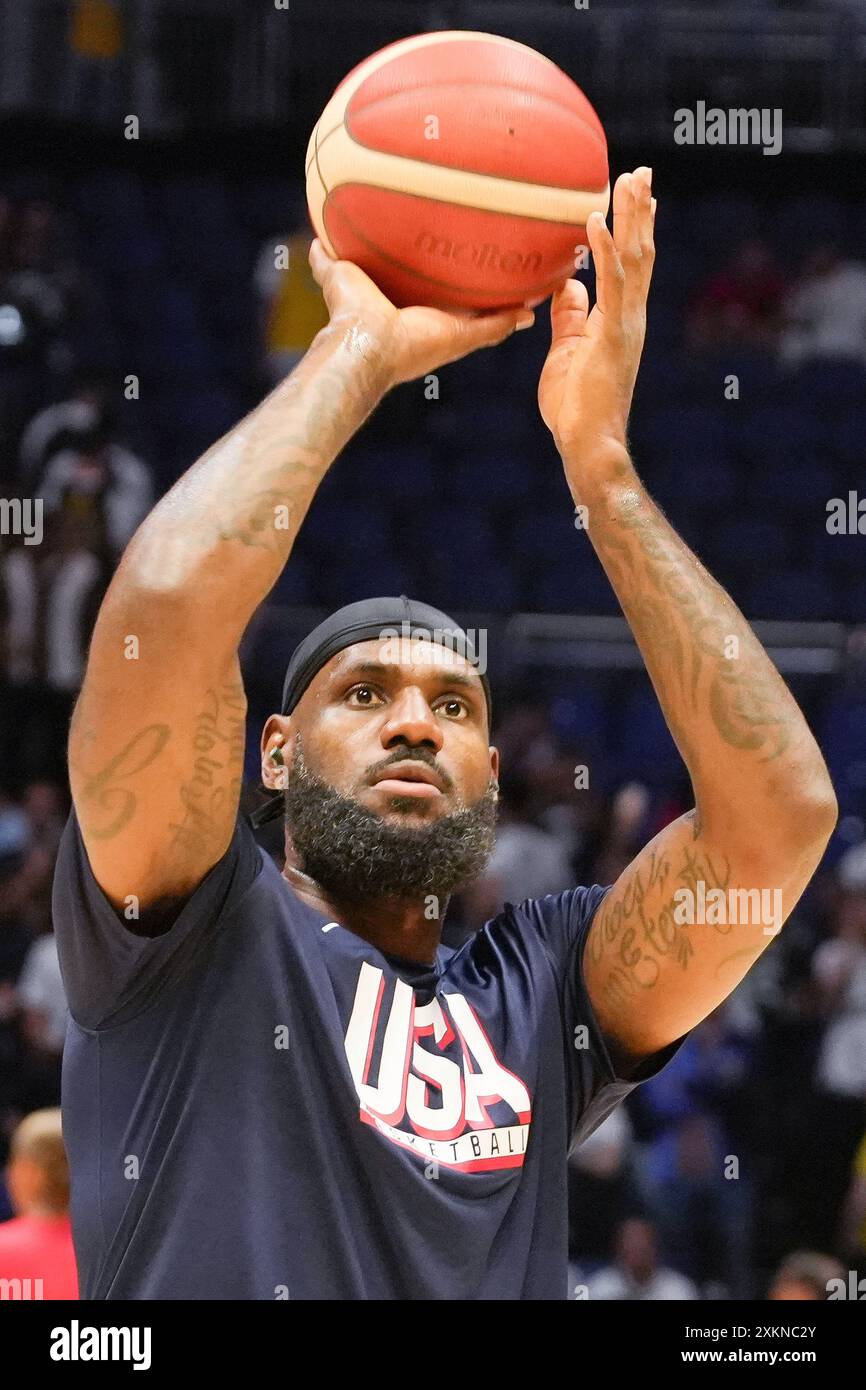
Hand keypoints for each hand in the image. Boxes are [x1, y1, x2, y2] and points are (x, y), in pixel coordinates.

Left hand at [308, 239, 534, 386]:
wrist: (365, 341)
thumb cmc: (349, 313)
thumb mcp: (338, 274)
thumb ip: (328, 258)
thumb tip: (315, 238)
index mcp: (410, 311)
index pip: (435, 295)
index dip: (449, 282)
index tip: (461, 266)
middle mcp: (434, 324)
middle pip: (468, 308)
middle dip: (487, 294)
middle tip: (506, 271)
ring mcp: (451, 334)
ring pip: (489, 318)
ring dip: (510, 304)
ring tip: (532, 285)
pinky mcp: (463, 338)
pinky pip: (496, 326)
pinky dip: (514, 315)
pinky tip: (533, 304)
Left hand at [538, 167, 655, 473]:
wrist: (586, 443)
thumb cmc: (574, 407)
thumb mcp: (565, 351)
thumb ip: (569, 318)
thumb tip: (568, 285)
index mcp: (618, 320)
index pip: (631, 266)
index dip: (634, 229)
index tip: (635, 195)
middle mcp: (630, 316)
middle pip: (640, 253)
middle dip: (640, 211)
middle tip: (640, 171)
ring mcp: (626, 325)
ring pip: (634, 260)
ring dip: (630, 218)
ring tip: (628, 180)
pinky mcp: (613, 336)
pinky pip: (611, 285)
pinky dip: (605, 251)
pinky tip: (596, 222)